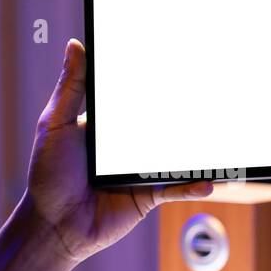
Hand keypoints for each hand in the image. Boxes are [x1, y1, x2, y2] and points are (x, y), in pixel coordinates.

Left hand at [0, 39, 212, 270]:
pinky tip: (209, 180)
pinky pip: (174, 188)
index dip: (154, 81)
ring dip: (197, 153)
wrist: (53, 225)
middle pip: (162, 125)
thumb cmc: (48, 175)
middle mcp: (126, 146)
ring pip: (174, 156)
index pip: (135, 98)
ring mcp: (138, 170)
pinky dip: (192, 185)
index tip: (178, 60)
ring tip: (222, 142)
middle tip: (215, 92)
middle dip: (187, 112)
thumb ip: (71, 87)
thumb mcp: (55, 124)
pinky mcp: (146, 195)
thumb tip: (75, 45)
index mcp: (107, 125)